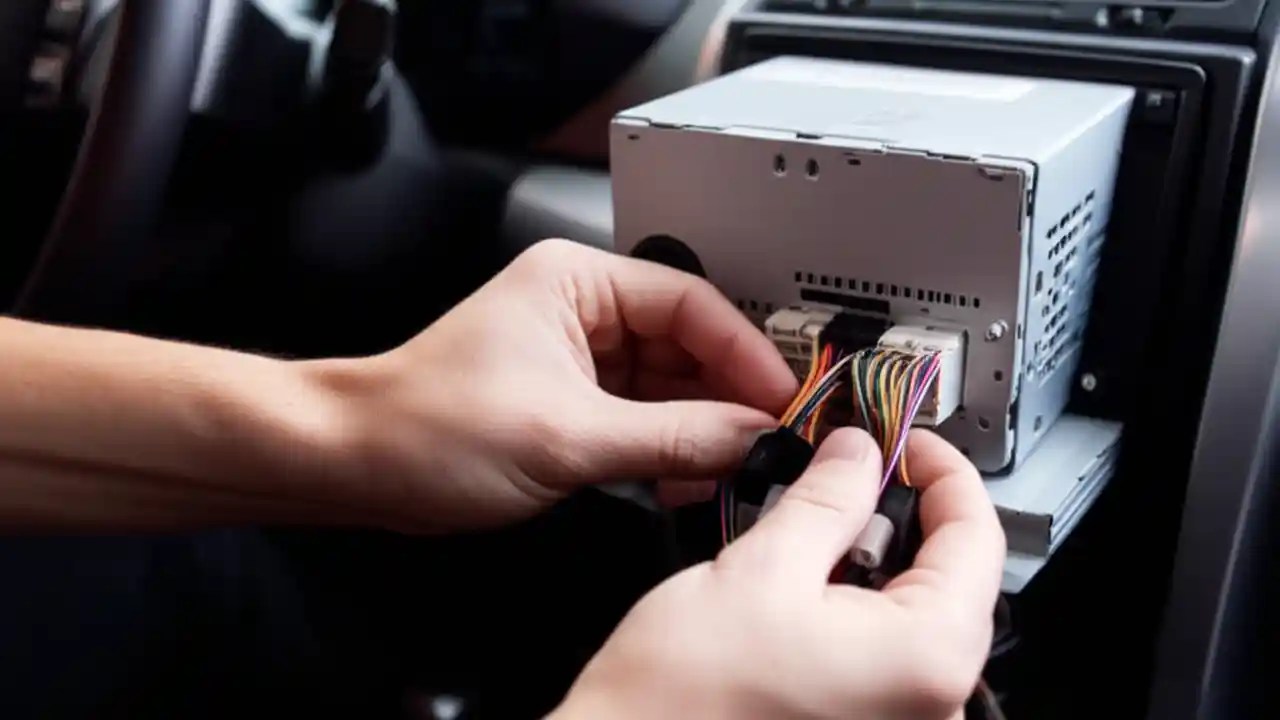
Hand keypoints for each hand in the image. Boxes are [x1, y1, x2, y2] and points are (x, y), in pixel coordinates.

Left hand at [307, 239, 797, 531]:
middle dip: (726, 395)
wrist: (358, 465)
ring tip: (731, 469)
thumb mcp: (568, 436)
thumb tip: (752, 438)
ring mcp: (578, 359)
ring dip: (701, 430)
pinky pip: (643, 419)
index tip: (780, 397)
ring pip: (669, 386)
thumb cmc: (428, 426)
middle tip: (769, 440)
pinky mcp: (572, 403)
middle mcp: (583, 311)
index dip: (743, 351)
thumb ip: (672, 438)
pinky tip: (689, 480)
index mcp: (577, 281)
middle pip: (687, 344)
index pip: (690, 302)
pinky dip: (670, 449)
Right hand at [552, 428, 1005, 719]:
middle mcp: (931, 705)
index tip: (906, 441)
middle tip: (838, 478)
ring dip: (865, 561)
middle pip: (948, 576)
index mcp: (926, 659)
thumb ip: (828, 498)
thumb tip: (859, 455)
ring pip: (908, 612)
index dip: (942, 470)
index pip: (977, 536)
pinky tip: (797, 594)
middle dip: (894, 515)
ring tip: (799, 543)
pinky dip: (849, 607)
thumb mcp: (762, 567)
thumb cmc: (682, 699)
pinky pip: (880, 652)